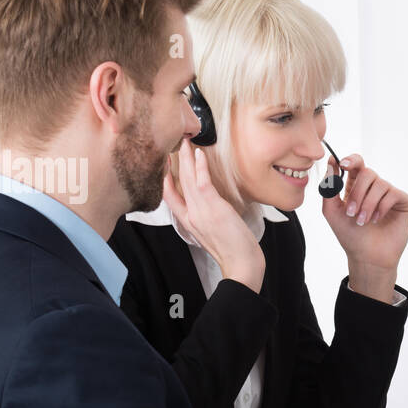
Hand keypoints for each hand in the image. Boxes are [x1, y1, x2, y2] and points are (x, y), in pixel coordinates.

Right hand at [162, 139, 265, 292]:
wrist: (241, 265)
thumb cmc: (234, 251)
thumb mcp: (214, 234)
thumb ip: (208, 219)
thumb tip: (213, 207)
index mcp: (188, 222)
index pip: (169, 197)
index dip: (165, 179)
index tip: (165, 164)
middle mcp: (190, 216)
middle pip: (176, 183)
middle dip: (175, 162)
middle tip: (175, 144)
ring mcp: (200, 212)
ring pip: (186, 179)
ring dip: (185, 158)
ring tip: (185, 142)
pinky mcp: (213, 208)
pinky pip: (202, 182)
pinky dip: (199, 167)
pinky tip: (198, 154)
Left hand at [319, 153, 407, 302]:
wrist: (368, 257)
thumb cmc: (350, 236)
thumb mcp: (332, 211)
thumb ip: (329, 187)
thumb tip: (331, 162)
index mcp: (357, 186)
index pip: (356, 164)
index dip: (350, 160)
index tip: (342, 164)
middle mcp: (374, 187)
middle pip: (367, 172)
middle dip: (357, 192)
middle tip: (351, 213)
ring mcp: (390, 193)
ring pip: (379, 183)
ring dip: (368, 204)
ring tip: (363, 221)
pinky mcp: (403, 201)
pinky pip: (393, 193)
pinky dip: (382, 207)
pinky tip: (377, 220)